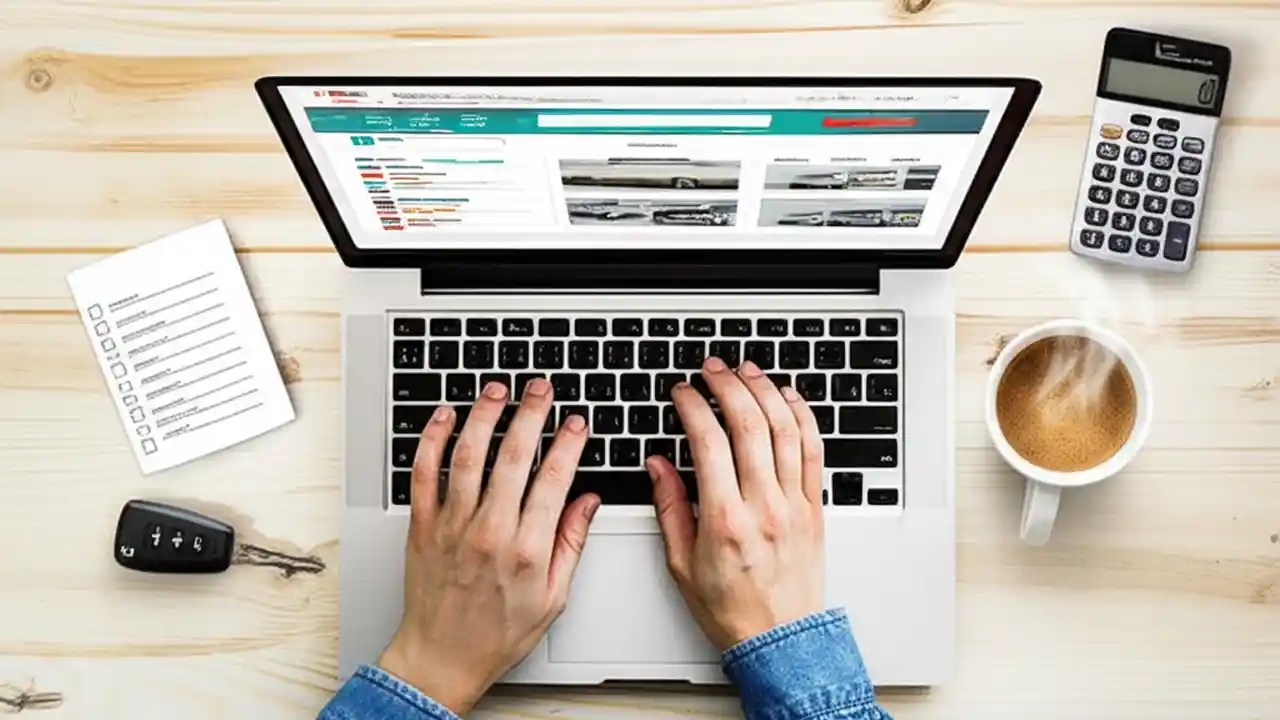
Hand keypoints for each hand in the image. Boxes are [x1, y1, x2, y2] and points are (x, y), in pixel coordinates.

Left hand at [379, 379, 599, 714]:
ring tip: (497, 390)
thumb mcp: (553, 597)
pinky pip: (424, 474)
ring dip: (484, 415)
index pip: (554, 479)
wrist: (441, 657)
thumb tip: (588, 502)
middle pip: (514, 456)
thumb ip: (571, 544)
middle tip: (540, 389)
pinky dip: (433, 441)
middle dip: (531, 414)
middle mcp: (490, 531)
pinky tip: (445, 417)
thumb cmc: (496, 633)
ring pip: (469, 455)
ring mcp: (452, 526)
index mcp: (528, 549)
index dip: (569, 443)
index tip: (576, 422)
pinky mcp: (422, 526)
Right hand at [647, 357, 824, 650]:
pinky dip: (803, 417)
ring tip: (747, 370)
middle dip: (727, 386)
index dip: (693, 406)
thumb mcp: (680, 563)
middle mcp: (763, 506)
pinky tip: (788, 398)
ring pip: (785, 430)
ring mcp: (794, 504)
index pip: (708, 442)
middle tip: (711, 369)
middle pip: (749, 425)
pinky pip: (814, 451)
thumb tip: (657, 464)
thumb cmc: (730, 608)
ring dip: (765, 391)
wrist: (780, 640)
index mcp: (724, 520)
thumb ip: (669, 507)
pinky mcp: (814, 507)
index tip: (682, 392)